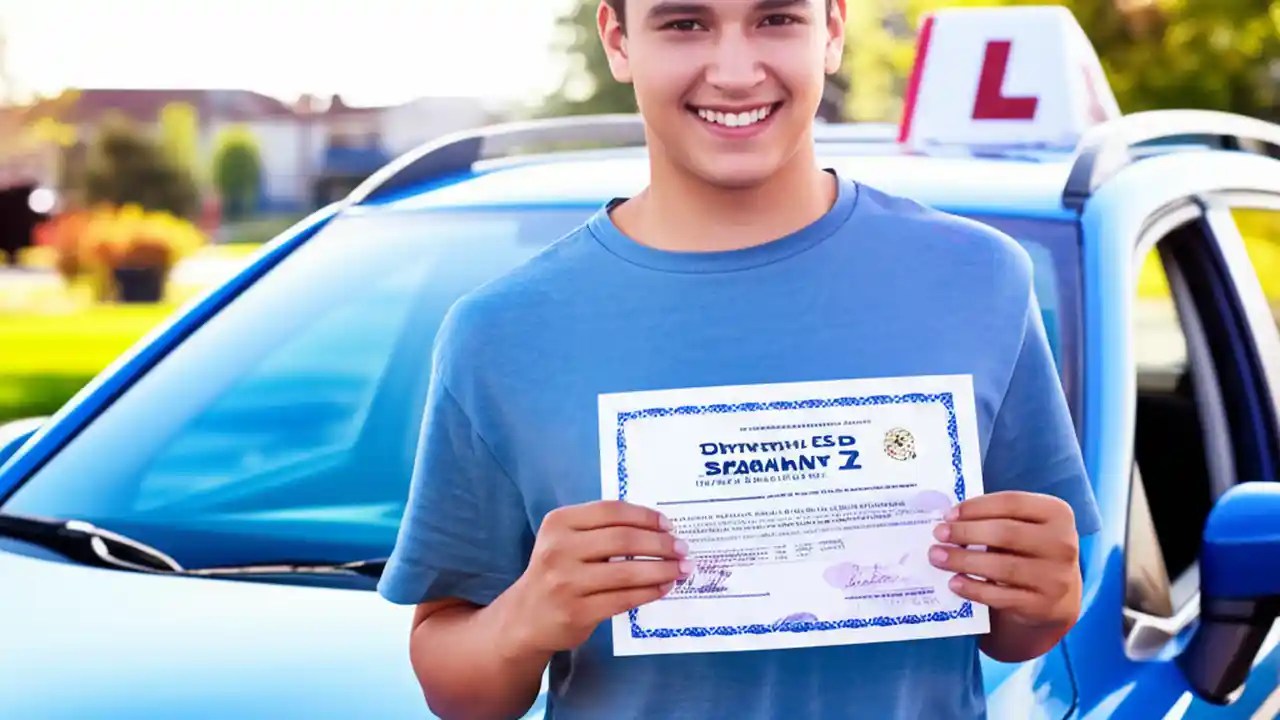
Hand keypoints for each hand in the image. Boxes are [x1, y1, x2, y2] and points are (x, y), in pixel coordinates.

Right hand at [497, 500, 688, 656]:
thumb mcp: (567, 540)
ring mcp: (567, 582)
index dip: (645, 516)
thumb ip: (601, 530)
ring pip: (627, 571)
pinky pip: (624, 599)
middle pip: (623, 539)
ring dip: (662, 569)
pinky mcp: (577, 612)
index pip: (611, 511)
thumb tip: (658, 529)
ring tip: (682, 569)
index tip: (669, 525)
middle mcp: (559, 549)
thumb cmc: (557, 571)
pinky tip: (664, 587)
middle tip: (682, 549)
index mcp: (559, 523)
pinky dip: (650, 591)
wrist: (526, 617)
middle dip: (660, 543)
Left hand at [928, 491, 1080, 630]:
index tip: (948, 514)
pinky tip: (954, 583)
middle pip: (1006, 533)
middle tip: (938, 534)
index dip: (976, 507)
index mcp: (1057, 513)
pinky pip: (1002, 596)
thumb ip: (995, 519)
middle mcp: (1063, 544)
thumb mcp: (1024, 527)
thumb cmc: (1029, 551)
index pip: (1012, 502)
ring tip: (937, 557)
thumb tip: (949, 520)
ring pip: (1002, 567)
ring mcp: (1056, 577)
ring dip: (964, 561)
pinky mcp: (1043, 606)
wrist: (1057, 597)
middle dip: (966, 533)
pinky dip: (974, 589)